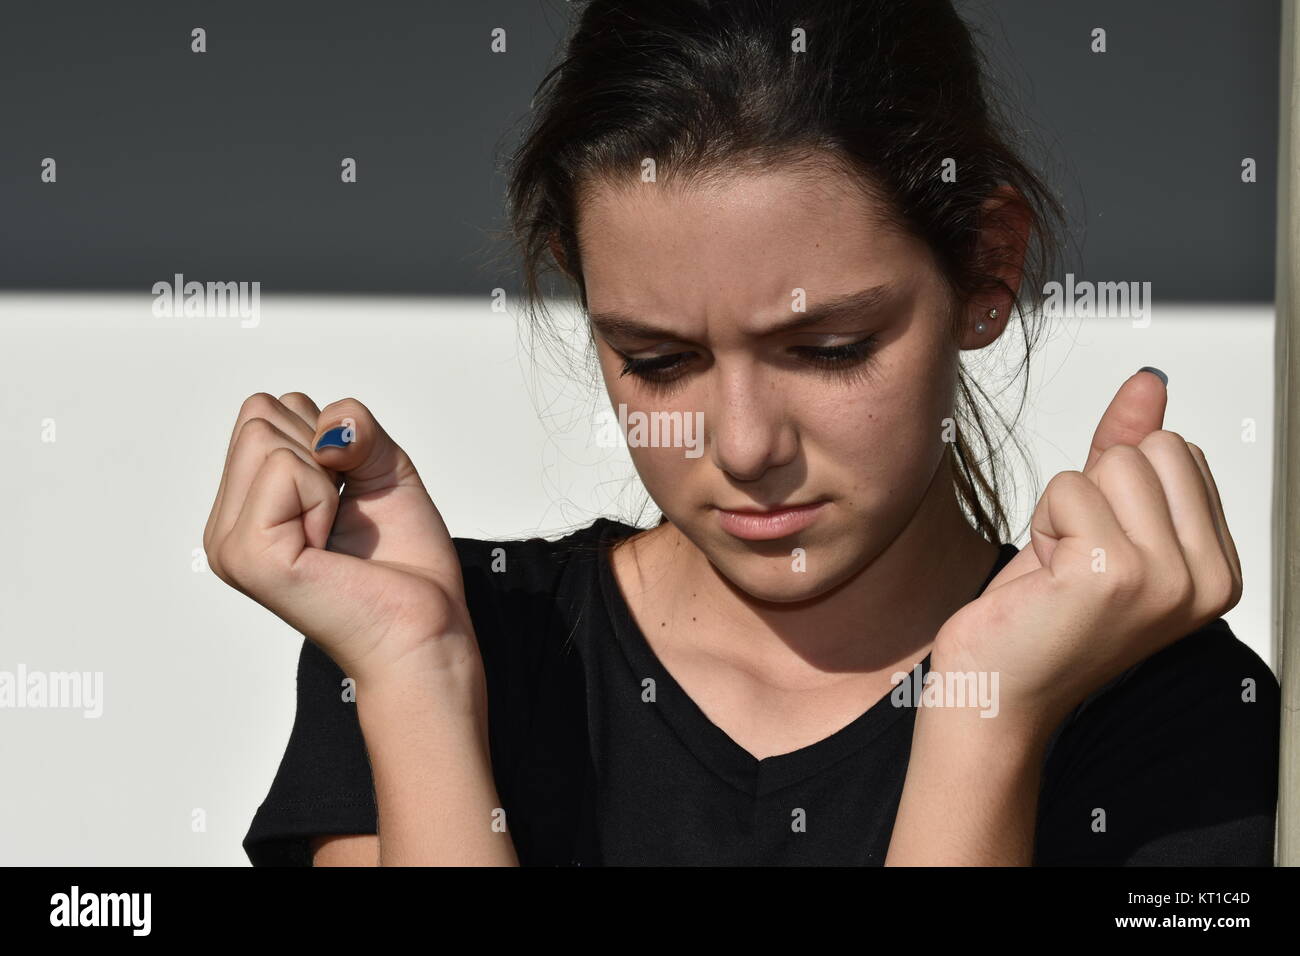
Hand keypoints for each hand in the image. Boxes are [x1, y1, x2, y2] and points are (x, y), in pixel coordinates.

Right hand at [203, 392, 478, 682]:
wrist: (423, 627)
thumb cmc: (404, 563)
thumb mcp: (383, 465)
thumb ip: (354, 425)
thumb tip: (331, 429)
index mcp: (246, 507)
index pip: (262, 411)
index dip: (322, 436)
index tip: (343, 494)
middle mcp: (226, 527)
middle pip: (258, 415)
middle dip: (320, 450)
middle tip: (341, 513)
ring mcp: (229, 543)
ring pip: (265, 434)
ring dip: (324, 476)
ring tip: (334, 530)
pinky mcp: (249, 555)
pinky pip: (285, 469)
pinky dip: (324, 495)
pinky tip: (328, 544)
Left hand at [934, 369, 1242, 732]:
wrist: (996, 691)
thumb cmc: (1039, 617)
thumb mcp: (1095, 520)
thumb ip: (1126, 448)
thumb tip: (1149, 381)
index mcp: (1218, 569)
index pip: (1180, 452)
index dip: (1119, 487)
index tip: (1100, 548)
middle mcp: (1207, 579)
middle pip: (1152, 448)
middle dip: (1094, 490)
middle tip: (1074, 558)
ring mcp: (1165, 578)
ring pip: (1109, 463)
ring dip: (1064, 509)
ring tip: (1060, 569)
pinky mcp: (1113, 572)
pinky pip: (1067, 487)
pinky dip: (1042, 523)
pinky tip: (1045, 579)